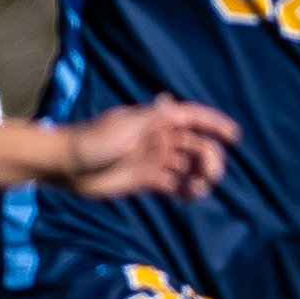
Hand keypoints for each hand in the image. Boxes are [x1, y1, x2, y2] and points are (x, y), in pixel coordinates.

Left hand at [51, 95, 241, 200]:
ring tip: (196, 191)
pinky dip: (185, 190)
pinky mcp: (147, 179)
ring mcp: (155, 159)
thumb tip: (170, 100)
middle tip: (209, 176)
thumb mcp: (122, 128)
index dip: (216, 124)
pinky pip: (175, 183)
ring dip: (199, 177)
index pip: (194, 118)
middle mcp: (161, 138)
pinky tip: (186, 198)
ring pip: (189, 166)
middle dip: (209, 159)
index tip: (235, 136)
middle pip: (197, 145)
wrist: (64, 166)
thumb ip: (149, 117)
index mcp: (157, 121)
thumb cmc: (92, 142)